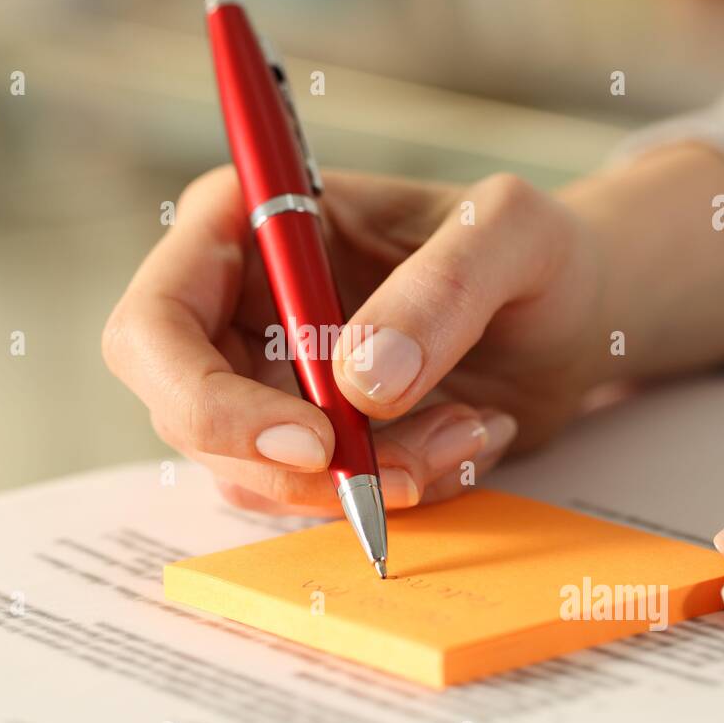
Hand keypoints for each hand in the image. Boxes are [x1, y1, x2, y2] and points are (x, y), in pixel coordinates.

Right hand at [103, 165, 607, 514]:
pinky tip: (466, 440)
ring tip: (471, 428)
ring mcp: (261, 381)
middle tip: (404, 473)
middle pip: (186, 417)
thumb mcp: (511, 235)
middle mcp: (232, 307)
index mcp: (246, 225)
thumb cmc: (531, 251)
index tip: (318, 438)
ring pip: (252, 474)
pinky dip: (389, 491)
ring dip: (363, 480)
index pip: (156, 324)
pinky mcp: (304, 440)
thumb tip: (358, 383)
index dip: (207, 396)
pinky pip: (312, 497)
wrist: (567, 315)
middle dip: (295, 465)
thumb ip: (443, 287)